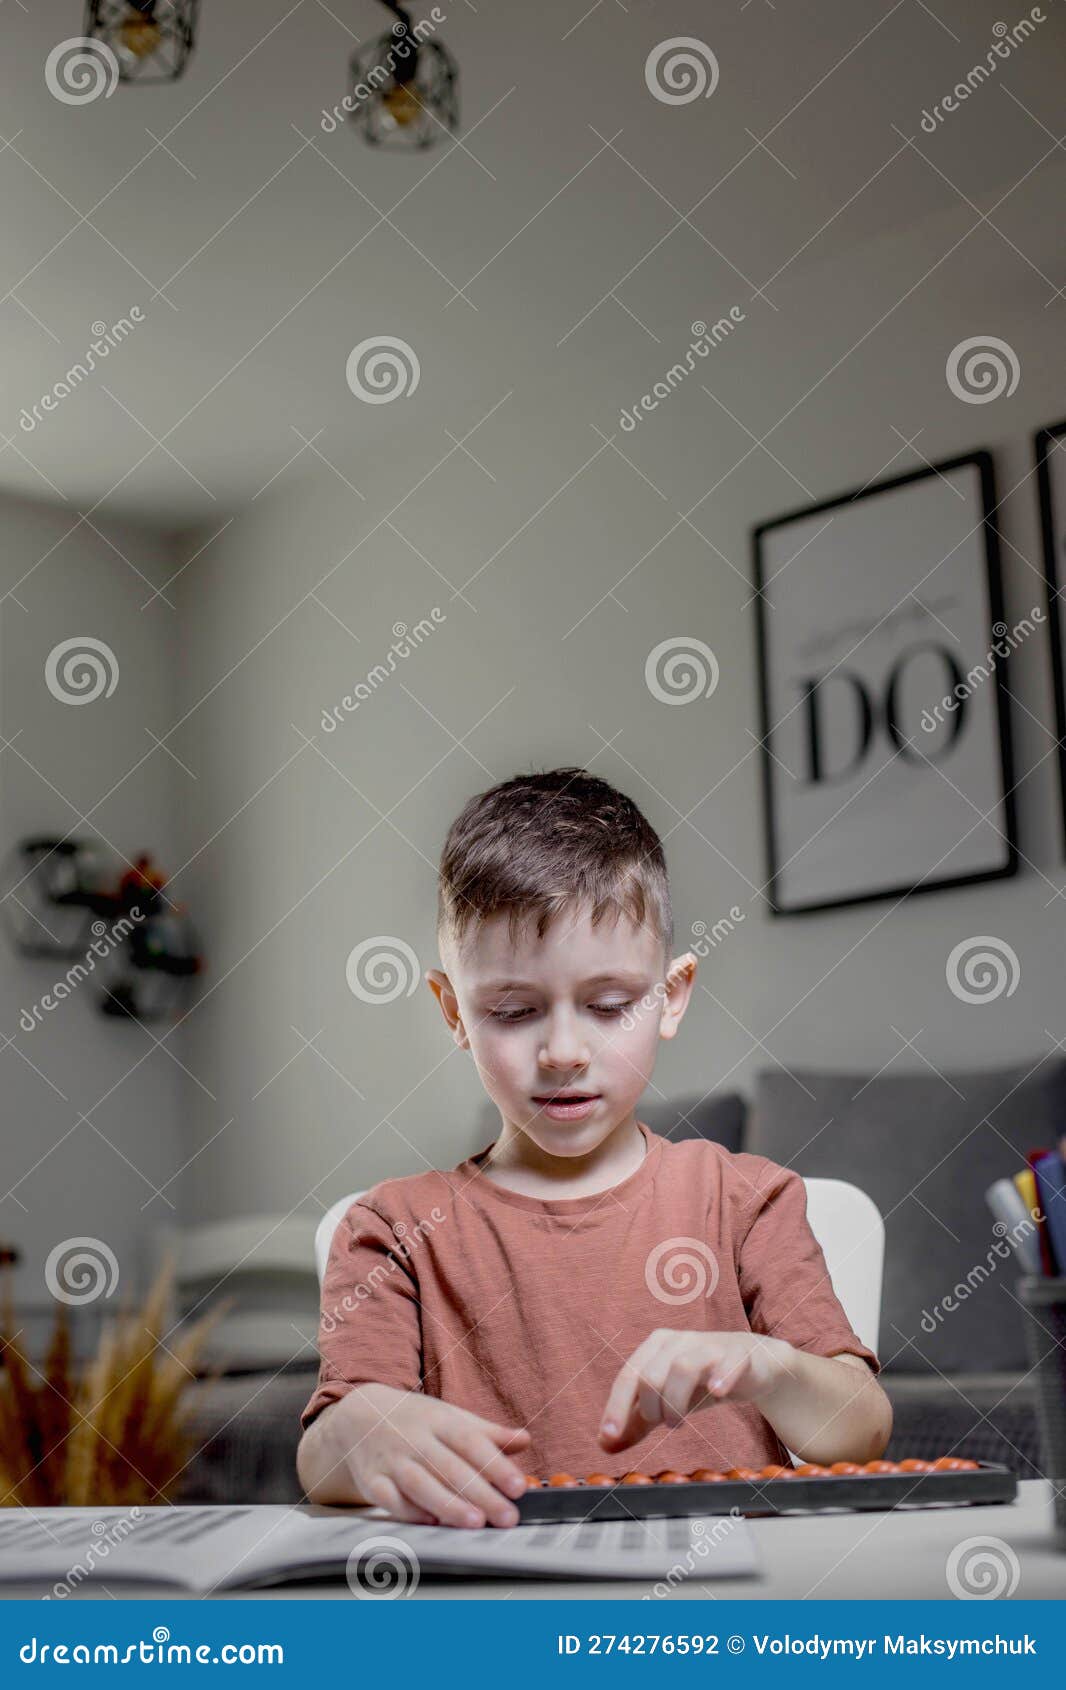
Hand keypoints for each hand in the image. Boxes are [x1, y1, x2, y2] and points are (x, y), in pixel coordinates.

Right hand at [335, 1385, 531, 1528]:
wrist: (360, 1417)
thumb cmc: (416, 1422)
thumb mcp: (451, 1418)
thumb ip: (487, 1433)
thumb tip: (525, 1440)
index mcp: (439, 1420)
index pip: (471, 1442)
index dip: (495, 1465)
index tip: (518, 1487)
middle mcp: (414, 1439)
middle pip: (449, 1467)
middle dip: (480, 1493)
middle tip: (506, 1516)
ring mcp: (391, 1460)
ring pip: (419, 1484)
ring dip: (447, 1504)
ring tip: (475, 1523)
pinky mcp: (371, 1481)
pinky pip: (389, 1499)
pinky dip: (409, 1512)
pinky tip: (431, 1524)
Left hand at [598, 1329, 791, 1451]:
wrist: (754, 1363)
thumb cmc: (703, 1381)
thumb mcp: (667, 1401)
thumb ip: (636, 1422)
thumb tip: (603, 1444)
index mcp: (655, 1347)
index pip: (628, 1376)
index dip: (615, 1407)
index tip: (609, 1436)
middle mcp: (678, 1341)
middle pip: (651, 1375)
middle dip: (652, 1409)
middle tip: (665, 1425)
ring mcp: (709, 1345)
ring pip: (683, 1368)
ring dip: (676, 1403)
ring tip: (680, 1422)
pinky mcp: (738, 1354)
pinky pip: (727, 1362)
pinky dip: (720, 1377)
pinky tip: (717, 1391)